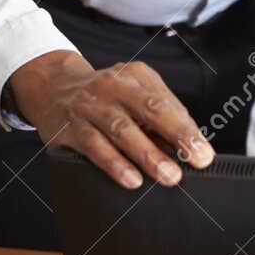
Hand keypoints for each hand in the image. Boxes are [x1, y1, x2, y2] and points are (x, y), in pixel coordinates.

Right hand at [6, 51, 213, 188]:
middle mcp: (113, 87)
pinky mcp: (69, 127)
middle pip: (150, 109)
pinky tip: (131, 178)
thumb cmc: (104, 95)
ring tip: (169, 175)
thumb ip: (158, 116)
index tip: (204, 152)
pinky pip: (94, 146)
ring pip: (122, 130)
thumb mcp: (133, 93)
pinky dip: (115, 164)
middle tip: (197, 159)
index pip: (168, 103)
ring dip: (148, 155)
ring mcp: (89, 105)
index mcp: (136, 76)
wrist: (50, 86)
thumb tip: (185, 147)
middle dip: (177, 135)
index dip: (188, 129)